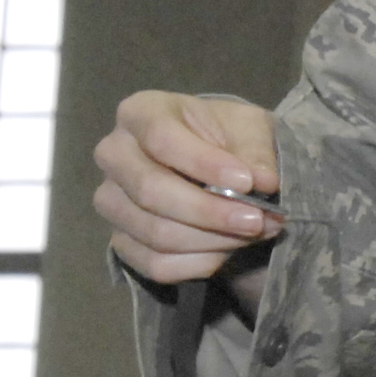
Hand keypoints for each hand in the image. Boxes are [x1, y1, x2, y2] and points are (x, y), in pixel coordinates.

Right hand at [94, 91, 284, 288]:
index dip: (204, 164)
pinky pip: (156, 264)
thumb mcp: (250, 129)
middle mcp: (114, 155)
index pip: (161, 138)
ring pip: (156, 233)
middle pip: (151, 191)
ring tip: (254, 232)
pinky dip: (199, 263)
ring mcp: (111, 201)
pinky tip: (227, 250)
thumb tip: (264, 181)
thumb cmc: (228, 137)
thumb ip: (255, 152)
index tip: (248, 182)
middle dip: (210, 212)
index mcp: (140, 112)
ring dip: (213, 240)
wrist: (217, 166)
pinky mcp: (121, 241)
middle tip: (258, 220)